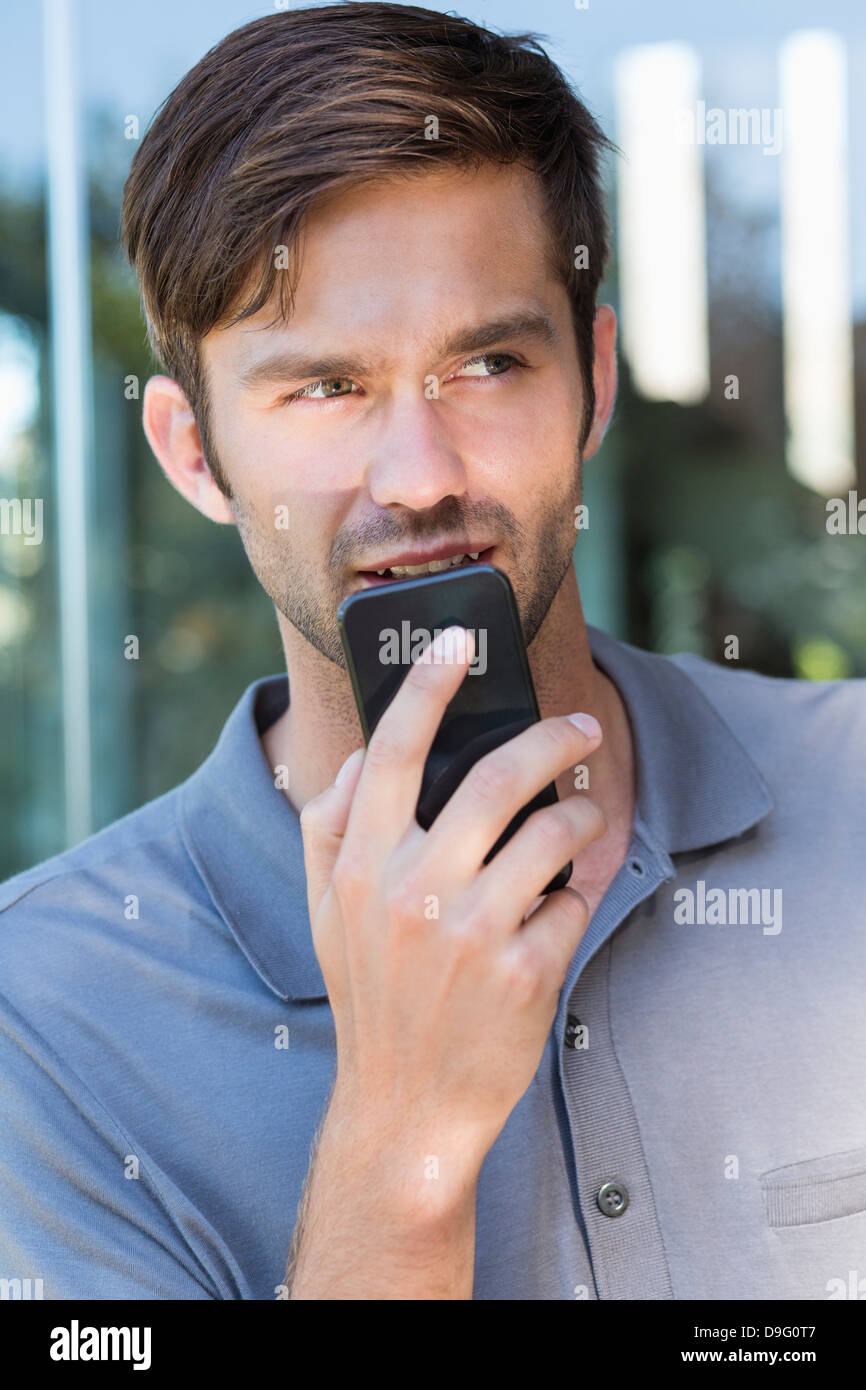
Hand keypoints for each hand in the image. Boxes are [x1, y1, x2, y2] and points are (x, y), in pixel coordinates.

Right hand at [299, 625, 605, 1200]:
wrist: (406, 1109)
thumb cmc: (371, 1000)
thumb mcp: (325, 915)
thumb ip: (328, 832)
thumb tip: (358, 762)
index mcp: (357, 868)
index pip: (390, 752)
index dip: (428, 687)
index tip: (459, 640)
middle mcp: (409, 893)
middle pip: (493, 778)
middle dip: (551, 739)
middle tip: (579, 727)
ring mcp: (470, 935)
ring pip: (552, 835)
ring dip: (579, 816)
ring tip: (582, 818)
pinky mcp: (524, 974)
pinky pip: (576, 902)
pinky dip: (585, 888)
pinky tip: (572, 895)